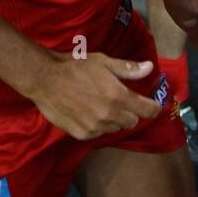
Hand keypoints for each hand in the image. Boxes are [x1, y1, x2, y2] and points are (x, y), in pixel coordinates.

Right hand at [28, 51, 162, 140]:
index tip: (153, 106)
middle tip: (118, 100)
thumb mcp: (102, 61)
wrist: (44, 79)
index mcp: (117, 96)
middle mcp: (109, 115)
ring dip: (113, 119)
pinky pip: (99, 133)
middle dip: (130, 112)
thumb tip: (149, 67)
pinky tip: (87, 112)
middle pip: (132, 121)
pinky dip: (98, 125)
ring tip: (99, 105)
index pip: (146, 110)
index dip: (153, 108)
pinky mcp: (82, 135)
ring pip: (115, 128)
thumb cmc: (74, 66)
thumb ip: (127, 68)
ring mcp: (95, 127)